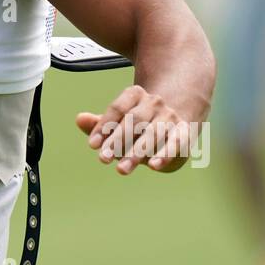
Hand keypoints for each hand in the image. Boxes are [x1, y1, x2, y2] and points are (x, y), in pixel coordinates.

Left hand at [77, 84, 201, 174]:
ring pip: (153, 133)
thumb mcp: (121, 119)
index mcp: (135, 94)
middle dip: (118, 141)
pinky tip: (154, 166)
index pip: (118, 108)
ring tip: (122, 169)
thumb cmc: (142, 120)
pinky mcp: (185, 131)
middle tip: (103, 159)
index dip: (104, 126)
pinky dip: (166, 153)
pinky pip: (177, 142)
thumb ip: (101, 123)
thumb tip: (79, 119)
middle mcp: (154, 102)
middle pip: (134, 120)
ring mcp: (170, 116)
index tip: (93, 145)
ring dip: (137, 152)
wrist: (180, 110)